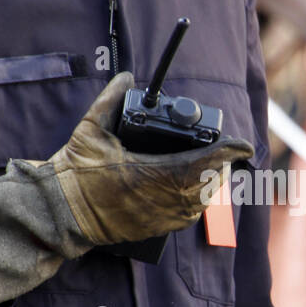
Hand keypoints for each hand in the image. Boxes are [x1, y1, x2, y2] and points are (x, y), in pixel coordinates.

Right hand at [28, 72, 254, 246]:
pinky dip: (197, 201)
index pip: (202, 162)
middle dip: (220, 166)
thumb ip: (110, 100)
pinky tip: (193, 189)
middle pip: (210, 183)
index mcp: (151, 173)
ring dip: (210, 184)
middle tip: (223, 151)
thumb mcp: (90, 130)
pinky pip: (189, 216)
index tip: (243, 145)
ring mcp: (161, 218)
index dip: (227, 152)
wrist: (62, 212)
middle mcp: (162, 199)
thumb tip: (126, 76)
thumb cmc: (76, 173)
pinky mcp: (157, 230)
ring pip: (202, 202)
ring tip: (212, 167)